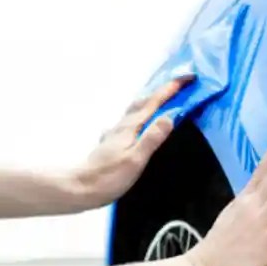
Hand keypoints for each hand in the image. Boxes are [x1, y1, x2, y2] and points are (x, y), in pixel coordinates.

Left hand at [71, 75, 194, 209]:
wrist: (78, 189)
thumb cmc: (108, 177)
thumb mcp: (135, 160)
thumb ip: (152, 138)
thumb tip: (169, 117)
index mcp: (130, 127)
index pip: (154, 102)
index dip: (171, 89)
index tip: (188, 77)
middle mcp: (122, 126)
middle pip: (143, 102)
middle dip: (161, 91)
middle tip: (178, 85)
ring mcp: (114, 133)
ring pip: (135, 111)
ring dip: (150, 101)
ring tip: (162, 99)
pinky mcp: (110, 143)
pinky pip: (129, 122)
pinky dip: (139, 116)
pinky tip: (137, 124)